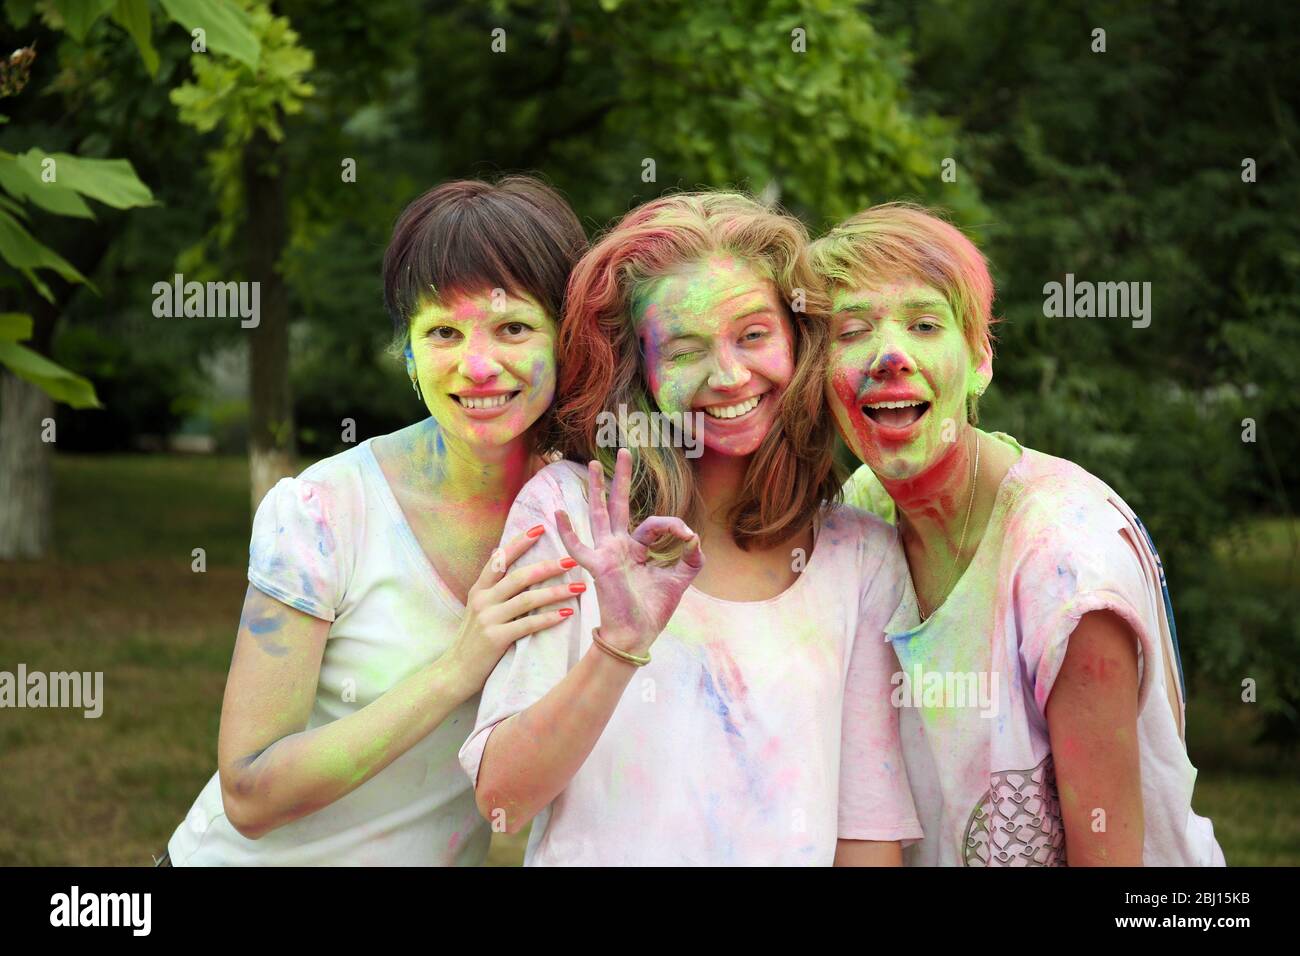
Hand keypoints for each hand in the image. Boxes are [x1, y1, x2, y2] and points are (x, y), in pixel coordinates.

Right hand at [440, 525, 581, 698]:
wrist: (455, 671)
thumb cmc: (473, 639)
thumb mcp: (478, 608)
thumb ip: (493, 588)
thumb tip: (508, 560)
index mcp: (479, 589)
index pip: (500, 559)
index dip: (519, 543)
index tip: (540, 528)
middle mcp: (482, 600)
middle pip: (519, 576)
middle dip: (548, 566)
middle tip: (572, 560)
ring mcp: (488, 619)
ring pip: (527, 599)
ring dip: (556, 592)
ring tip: (579, 588)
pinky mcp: (495, 638)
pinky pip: (527, 625)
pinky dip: (548, 618)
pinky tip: (566, 614)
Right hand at [555, 447, 702, 655]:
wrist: (637, 634)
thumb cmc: (653, 610)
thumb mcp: (680, 579)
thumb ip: (691, 557)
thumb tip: (693, 536)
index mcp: (638, 549)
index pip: (654, 523)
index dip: (674, 526)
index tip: (688, 538)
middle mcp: (620, 546)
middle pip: (619, 505)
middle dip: (622, 479)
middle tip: (625, 451)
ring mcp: (607, 554)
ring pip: (600, 515)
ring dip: (598, 490)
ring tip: (594, 464)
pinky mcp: (598, 566)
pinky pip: (578, 547)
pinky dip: (567, 532)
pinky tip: (557, 514)